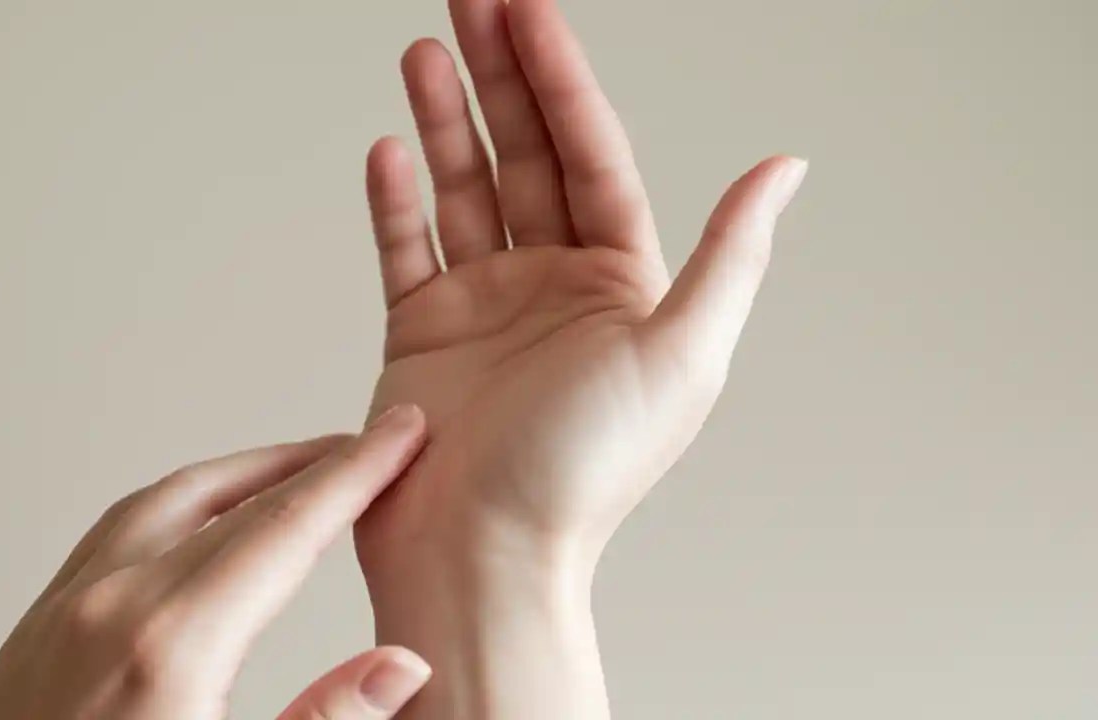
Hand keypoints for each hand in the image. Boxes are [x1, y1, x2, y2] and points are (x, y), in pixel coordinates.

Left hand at [0, 406, 432, 719]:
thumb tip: (401, 665)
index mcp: (169, 645)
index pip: (288, 528)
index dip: (355, 475)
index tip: (401, 435)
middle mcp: (109, 605)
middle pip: (235, 500)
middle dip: (313, 465)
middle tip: (370, 447)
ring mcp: (61, 610)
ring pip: (169, 499)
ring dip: (246, 474)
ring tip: (302, 469)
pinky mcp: (34, 628)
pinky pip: (118, 528)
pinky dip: (183, 501)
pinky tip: (207, 514)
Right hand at [354, 0, 805, 716]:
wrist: (482, 556)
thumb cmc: (582, 475)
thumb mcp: (682, 354)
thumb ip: (730, 252)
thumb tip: (785, 166)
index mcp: (620, 283)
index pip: (590, 153)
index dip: (560, 78)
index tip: (528, 10)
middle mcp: (552, 285)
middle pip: (525, 154)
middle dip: (500, 74)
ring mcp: (483, 306)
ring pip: (464, 189)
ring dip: (445, 119)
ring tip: (424, 49)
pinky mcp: (420, 334)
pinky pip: (405, 249)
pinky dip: (396, 200)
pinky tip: (390, 147)